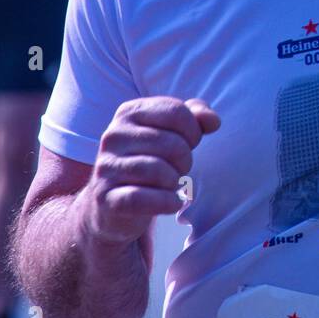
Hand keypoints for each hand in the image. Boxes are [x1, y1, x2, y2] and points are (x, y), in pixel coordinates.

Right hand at [79, 97, 219, 245]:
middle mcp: (113, 135)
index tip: (189, 144)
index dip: (193, 131)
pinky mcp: (106, 196)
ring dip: (174, 181)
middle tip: (180, 169)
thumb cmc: (150, 161)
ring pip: (158, 170)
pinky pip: (143, 198)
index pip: (176, 112)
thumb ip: (196, 117)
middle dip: (185, 160)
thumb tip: (213, 121)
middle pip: (172, 143)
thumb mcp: (172, 133)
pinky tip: (173, 203)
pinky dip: (167, 202)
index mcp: (129, 112)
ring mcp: (106, 166)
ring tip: (171, 184)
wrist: (112, 205)